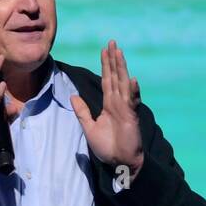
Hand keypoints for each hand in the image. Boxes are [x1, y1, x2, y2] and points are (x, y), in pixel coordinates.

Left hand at [70, 40, 143, 181]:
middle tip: (112, 43)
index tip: (104, 50)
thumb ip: (82, 111)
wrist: (119, 162)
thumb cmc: (107, 147)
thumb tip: (73, 96)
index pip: (107, 80)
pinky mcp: (131, 117)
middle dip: (113, 60)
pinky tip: (131, 79)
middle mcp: (118, 103)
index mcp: (109, 104)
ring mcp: (126, 108)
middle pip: (115, 77)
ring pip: (123, 84)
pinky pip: (132, 102)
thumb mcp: (89, 127)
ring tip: (119, 52)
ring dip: (121, 68)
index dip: (106, 65)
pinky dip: (132, 91)